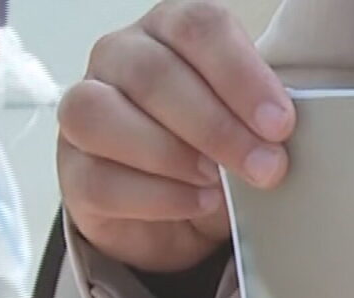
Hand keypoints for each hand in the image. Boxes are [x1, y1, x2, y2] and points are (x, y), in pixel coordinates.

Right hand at [58, 0, 297, 273]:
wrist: (178, 213)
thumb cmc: (216, 153)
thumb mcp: (249, 130)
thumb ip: (260, 123)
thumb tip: (280, 142)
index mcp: (170, 31)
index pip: (198, 28)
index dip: (241, 74)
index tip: (280, 124)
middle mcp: (120, 58)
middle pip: (153, 73)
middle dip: (216, 126)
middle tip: (264, 168)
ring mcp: (84, 111)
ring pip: (102, 115)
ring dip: (171, 154)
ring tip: (218, 184)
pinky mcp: (73, 171)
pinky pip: (99, 178)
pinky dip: (155, 196)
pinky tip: (195, 203)